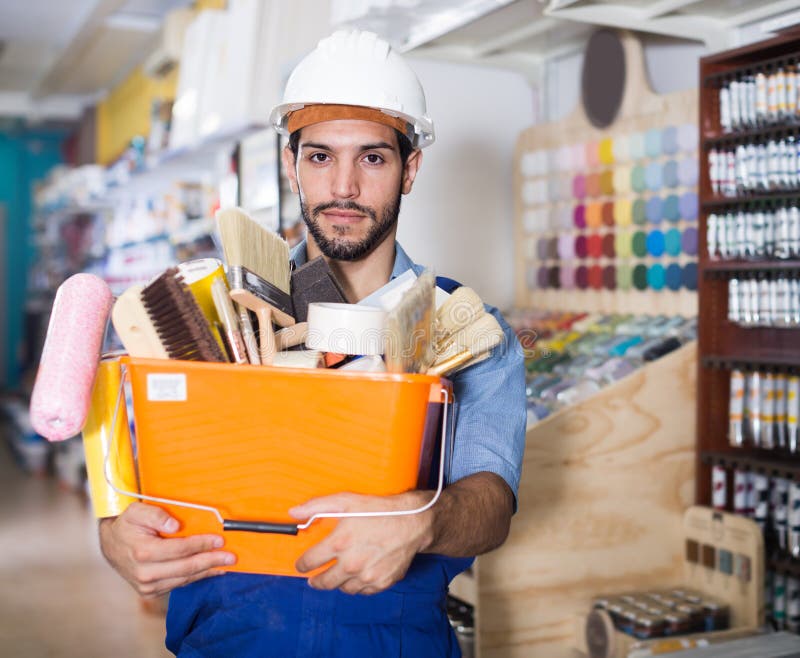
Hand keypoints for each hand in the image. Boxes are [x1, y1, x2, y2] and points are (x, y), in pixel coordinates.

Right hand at [98, 502, 235, 598]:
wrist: (111, 545)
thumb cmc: (127, 525)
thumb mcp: (136, 511)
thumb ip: (155, 515)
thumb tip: (175, 524)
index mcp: (142, 553)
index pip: (180, 549)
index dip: (201, 544)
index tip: (219, 539)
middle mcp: (145, 573)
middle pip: (186, 567)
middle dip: (211, 561)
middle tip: (231, 556)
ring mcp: (147, 585)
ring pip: (185, 578)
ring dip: (207, 571)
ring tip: (226, 564)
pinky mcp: (151, 591)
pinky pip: (179, 584)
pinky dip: (196, 577)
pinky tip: (210, 570)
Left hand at [290, 491, 433, 594]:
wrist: (412, 522)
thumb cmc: (379, 510)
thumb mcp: (346, 500)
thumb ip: (316, 506)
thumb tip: (293, 512)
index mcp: (339, 543)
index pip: (309, 562)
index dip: (302, 564)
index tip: (301, 565)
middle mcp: (351, 563)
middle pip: (323, 582)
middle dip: (315, 580)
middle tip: (313, 578)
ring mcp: (366, 576)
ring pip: (342, 588)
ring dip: (336, 583)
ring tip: (336, 576)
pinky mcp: (381, 582)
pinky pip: (362, 591)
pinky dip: (356, 586)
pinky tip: (356, 577)